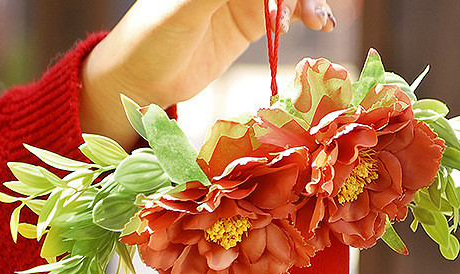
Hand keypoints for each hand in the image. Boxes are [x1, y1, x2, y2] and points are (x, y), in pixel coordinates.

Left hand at [79, 0, 335, 146]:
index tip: (293, 0)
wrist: (141, 79)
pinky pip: (283, 14)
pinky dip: (301, 16)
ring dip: (306, 3)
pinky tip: (315, 25)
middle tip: (309, 14)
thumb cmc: (153, 37)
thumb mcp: (187, 7)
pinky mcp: (248, 23)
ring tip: (318, 21)